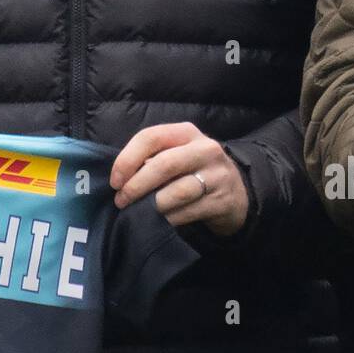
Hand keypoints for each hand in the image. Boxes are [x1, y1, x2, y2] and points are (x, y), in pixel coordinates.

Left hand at [111, 122, 249, 237]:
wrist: (238, 193)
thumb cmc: (194, 171)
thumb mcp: (177, 155)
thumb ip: (153, 158)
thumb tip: (121, 178)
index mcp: (186, 133)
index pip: (151, 137)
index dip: (127, 159)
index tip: (115, 181)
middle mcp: (205, 149)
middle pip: (164, 164)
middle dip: (136, 185)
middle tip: (122, 200)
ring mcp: (216, 175)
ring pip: (176, 192)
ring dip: (152, 205)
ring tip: (140, 212)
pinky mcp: (222, 201)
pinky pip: (187, 212)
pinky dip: (169, 219)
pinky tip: (161, 220)